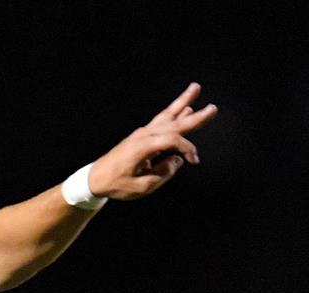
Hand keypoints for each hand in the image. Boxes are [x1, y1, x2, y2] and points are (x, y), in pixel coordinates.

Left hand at [88, 83, 217, 200]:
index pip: (173, 141)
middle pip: (174, 123)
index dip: (188, 149)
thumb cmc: (116, 184)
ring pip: (167, 115)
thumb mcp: (141, 187)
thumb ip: (162, 174)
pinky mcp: (142, 135)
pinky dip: (173, 112)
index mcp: (144, 147)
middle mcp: (144, 135)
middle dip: (195, 117)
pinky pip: (161, 120)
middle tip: (213, 108)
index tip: (194, 161)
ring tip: (195, 88)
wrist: (96, 178)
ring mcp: (143, 133)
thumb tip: (177, 161)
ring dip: (183, 102)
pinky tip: (183, 107)